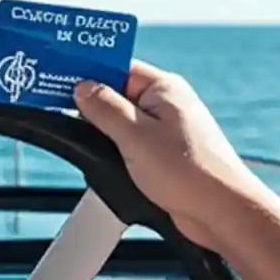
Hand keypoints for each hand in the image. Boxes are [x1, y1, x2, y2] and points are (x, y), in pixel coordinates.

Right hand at [74, 61, 276, 251]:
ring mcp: (165, 130)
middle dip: (90, 102)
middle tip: (57, 105)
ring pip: (121, 121)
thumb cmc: (190, 172)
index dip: (87, 70)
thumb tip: (81, 88)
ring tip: (81, 135)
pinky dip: (114, 147)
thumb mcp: (135, 136)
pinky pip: (130, 142)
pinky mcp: (164, 155)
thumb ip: (104, 109)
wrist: (222, 213)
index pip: (117, 66)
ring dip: (102, 129)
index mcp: (164, 88)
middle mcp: (166, 105)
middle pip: (116, 93)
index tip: (57, 73)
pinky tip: (104, 158)